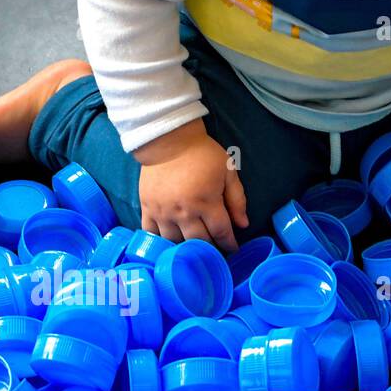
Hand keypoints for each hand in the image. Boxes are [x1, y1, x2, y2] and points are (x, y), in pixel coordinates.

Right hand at [135, 119, 249, 251]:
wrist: (168, 139)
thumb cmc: (202, 154)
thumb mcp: (227, 171)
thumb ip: (237, 199)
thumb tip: (243, 225)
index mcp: (207, 202)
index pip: (221, 232)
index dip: (229, 243)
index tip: (233, 248)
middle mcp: (184, 211)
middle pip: (199, 242)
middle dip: (210, 249)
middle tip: (215, 251)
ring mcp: (164, 212)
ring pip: (175, 242)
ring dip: (186, 248)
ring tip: (192, 250)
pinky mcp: (147, 208)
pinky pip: (151, 234)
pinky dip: (159, 242)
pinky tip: (166, 245)